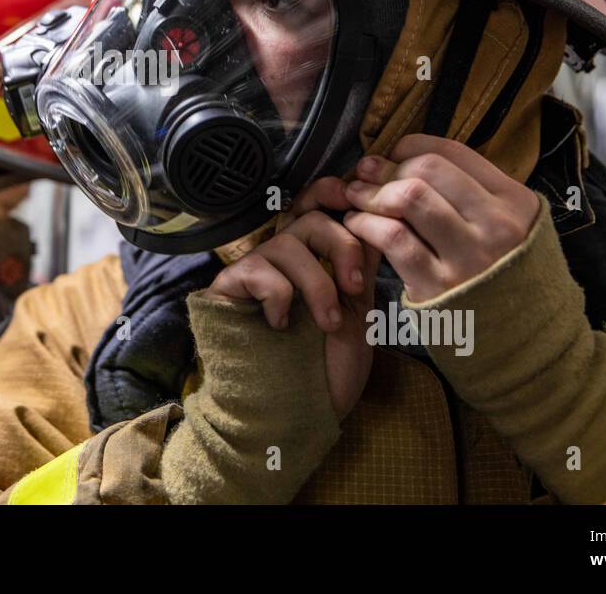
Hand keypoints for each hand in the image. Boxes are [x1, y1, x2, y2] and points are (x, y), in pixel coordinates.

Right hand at [206, 183, 378, 420]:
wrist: (297, 414)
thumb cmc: (328, 369)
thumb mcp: (360, 313)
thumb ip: (364, 266)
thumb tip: (376, 218)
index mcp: (315, 258)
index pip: (318, 205)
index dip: (332, 192)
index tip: (353, 198)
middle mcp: (283, 258)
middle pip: (310, 217)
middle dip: (340, 245)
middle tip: (356, 287)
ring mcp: (255, 271)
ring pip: (289, 244)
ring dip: (317, 283)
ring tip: (328, 323)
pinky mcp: (229, 288)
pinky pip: (259, 271)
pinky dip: (280, 297)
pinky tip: (281, 325)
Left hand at [339, 135, 541, 303]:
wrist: (522, 344)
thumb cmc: (503, 278)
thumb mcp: (508, 228)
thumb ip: (472, 194)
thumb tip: (410, 157)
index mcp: (516, 202)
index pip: (453, 153)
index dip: (410, 147)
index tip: (391, 156)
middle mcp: (498, 226)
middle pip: (427, 170)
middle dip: (387, 167)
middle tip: (364, 173)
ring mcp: (469, 257)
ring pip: (409, 198)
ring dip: (372, 192)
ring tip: (356, 197)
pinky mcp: (438, 287)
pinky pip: (393, 239)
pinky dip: (366, 224)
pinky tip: (357, 225)